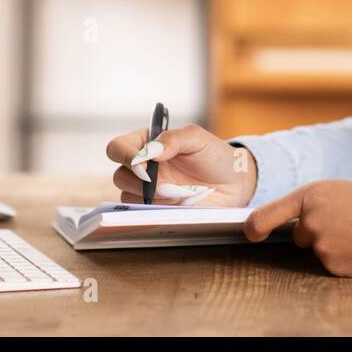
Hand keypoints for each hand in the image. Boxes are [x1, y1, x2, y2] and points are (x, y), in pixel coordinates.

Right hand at [107, 124, 257, 206]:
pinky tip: (177, 202)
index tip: (142, 163)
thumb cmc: (214, 155)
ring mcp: (147, 190)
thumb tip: (151, 151)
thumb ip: (173, 139)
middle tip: (161, 182)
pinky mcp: (156, 209)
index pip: (118, 147)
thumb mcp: (197, 138)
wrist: (233, 183)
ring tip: (177, 191)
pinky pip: (143, 212)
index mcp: (146, 143)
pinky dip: (158, 208)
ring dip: (151, 196)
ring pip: (128, 196)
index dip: (124, 155)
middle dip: (139, 181)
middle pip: (119, 175)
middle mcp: (142, 166)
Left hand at [244, 180, 351, 277]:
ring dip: (334, 247)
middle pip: (299, 236)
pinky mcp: (334, 266)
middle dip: (317, 234)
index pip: (266, 215)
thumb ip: (314, 205)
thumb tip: (294, 222)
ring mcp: (322, 245)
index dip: (255, 227)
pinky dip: (345, 261)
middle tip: (348, 224)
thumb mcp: (340, 192)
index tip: (252, 234)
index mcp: (311, 195)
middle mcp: (311, 220)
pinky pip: (332, 266)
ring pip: (317, 252)